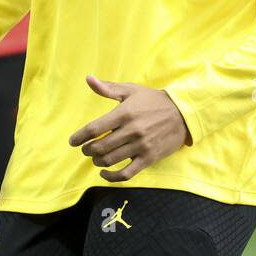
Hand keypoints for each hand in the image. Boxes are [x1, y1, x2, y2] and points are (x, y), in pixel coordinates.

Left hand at [68, 75, 191, 181]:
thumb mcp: (131, 90)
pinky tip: (104, 172)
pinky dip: (111, 176)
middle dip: (88, 150)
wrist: (183, 114)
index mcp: (124, 113)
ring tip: (96, 157)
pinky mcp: (148, 158)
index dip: (79, 137)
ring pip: (110, 160)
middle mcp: (131, 131)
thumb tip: (89, 79)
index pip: (94, 128)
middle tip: (86, 149)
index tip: (73, 141)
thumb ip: (108, 88)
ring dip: (97, 161)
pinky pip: (126, 173)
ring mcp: (140, 146)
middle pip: (99, 147)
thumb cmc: (153, 101)